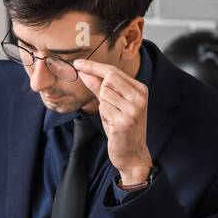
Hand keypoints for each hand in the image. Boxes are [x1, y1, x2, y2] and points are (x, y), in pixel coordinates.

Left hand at [72, 58, 152, 185]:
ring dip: (103, 106)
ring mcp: (133, 109)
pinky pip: (104, 109)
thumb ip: (99, 87)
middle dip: (100, 90)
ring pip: (104, 94)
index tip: (77, 63)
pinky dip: (104, 116)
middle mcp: (139, 97)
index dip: (93, 66)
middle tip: (107, 106)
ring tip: (112, 118)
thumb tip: (84, 71)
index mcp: (140, 89)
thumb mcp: (112, 105)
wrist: (133, 154)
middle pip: (108, 79)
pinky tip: (112, 125)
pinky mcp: (124, 121)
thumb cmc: (121, 129)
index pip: (113, 71)